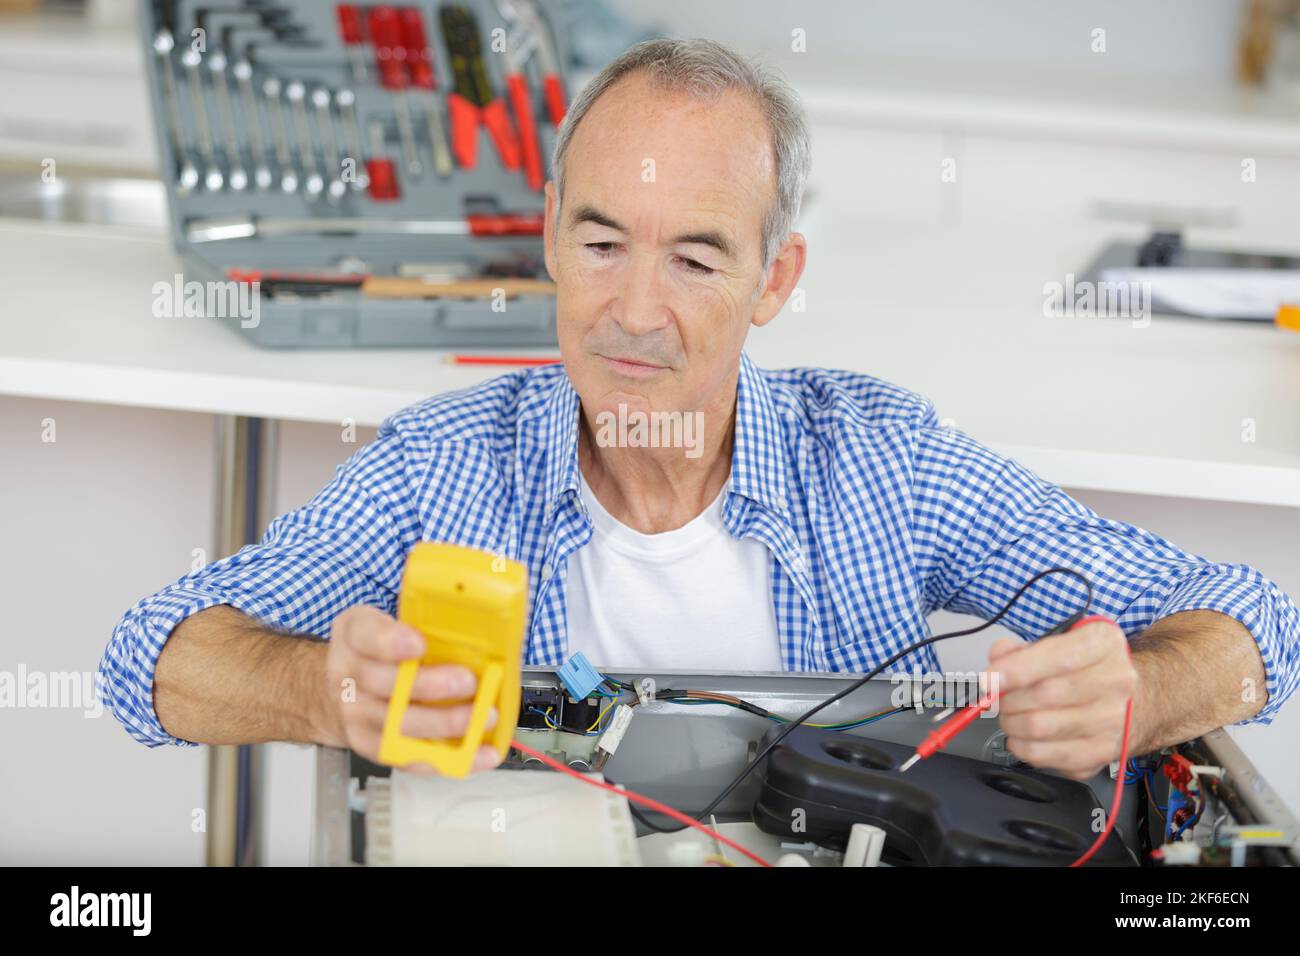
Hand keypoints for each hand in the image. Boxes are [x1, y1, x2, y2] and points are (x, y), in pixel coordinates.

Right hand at [320, 605, 501, 773]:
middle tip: (468, 682)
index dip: (390, 642)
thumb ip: (420, 624)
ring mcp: (355, 714)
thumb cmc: (373, 653)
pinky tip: (472, 754)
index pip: (365, 634)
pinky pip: (404, 756)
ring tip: (480, 718)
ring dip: (444, 723)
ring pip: (397, 724)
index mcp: (354, 635)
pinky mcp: (368, 744)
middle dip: (430, 685)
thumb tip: (476, 631)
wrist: (335, 690)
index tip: (419, 643)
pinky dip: (442, 759)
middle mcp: (348, 675)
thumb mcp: (386, 623)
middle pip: (384, 683)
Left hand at [989, 619, 1135, 780]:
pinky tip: (1025, 735)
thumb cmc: (1086, 669)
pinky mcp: (1099, 753)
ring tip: (1011, 715)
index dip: (1018, 669)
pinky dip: (1021, 746)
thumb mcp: (1060, 642)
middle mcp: (1116, 683)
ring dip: (1010, 723)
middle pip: (1045, 695)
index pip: (1060, 658)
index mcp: (1105, 645)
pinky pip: (1044, 756)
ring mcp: (1111, 722)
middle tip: (997, 697)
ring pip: (1039, 728)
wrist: (1133, 700)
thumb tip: (998, 658)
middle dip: (1007, 698)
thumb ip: (1022, 648)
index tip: (990, 677)